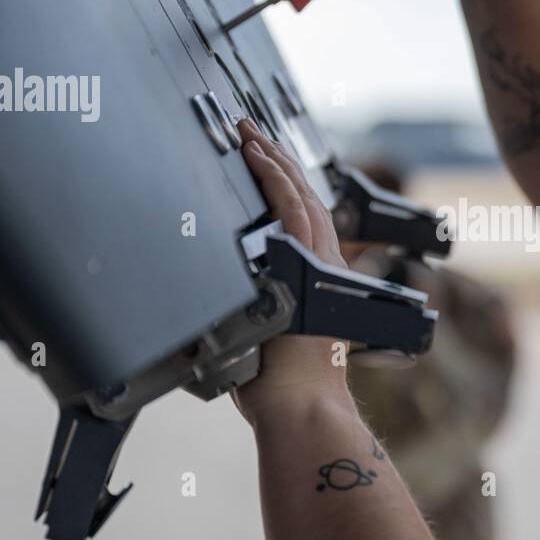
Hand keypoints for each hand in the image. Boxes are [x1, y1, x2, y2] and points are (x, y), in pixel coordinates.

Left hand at [231, 118, 350, 426]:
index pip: (304, 220)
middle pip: (304, 199)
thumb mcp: (264, 342)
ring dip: (273, 161)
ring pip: (299, 197)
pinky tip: (258, 158)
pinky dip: (276, 179)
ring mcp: (320, 265)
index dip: (285, 186)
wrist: (301, 407)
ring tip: (250, 133)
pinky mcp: (308, 267)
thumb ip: (249, 318)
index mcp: (318, 281)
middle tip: (251, 131)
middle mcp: (325, 267)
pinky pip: (292, 211)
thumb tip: (213, 315)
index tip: (263, 160)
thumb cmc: (282, 391)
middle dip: (277, 161)